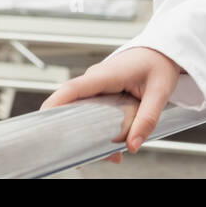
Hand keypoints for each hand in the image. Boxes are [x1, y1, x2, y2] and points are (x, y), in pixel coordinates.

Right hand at [40, 47, 182, 163]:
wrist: (162, 50)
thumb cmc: (159, 63)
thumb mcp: (159, 92)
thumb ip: (147, 119)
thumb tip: (133, 145)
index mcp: (106, 74)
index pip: (72, 88)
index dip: (55, 104)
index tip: (43, 120)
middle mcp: (95, 79)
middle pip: (73, 106)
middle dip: (73, 131)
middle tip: (88, 156)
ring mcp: (96, 85)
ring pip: (82, 111)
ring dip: (89, 134)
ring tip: (112, 155)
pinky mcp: (101, 91)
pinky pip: (91, 110)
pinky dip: (97, 128)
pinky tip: (114, 145)